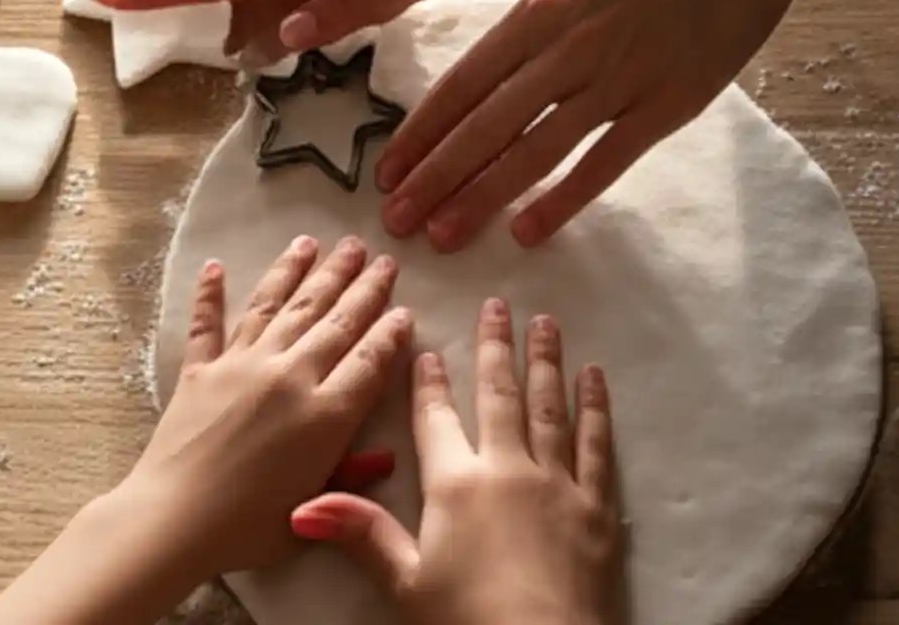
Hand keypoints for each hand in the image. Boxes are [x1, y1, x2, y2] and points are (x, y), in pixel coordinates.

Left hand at [128, 235, 414, 574]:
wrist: (173, 521)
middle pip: (333, 320)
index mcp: (325, 413)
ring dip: (301, 271)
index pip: (369, 358)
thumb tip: (385, 457)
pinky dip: (211, 294)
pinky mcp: (200, 371)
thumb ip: (351, 476)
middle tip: (377, 254)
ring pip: (279, 306)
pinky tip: (218, 266)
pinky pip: (208, 324)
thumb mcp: (315, 505)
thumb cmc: (249, 527)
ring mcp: (241, 366)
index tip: (404, 307)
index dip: (390, 330)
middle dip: (360, 285)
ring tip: (317, 242)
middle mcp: (288, 376)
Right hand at [291, 299, 623, 624]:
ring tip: (546, 323)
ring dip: (547, 362)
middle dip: (496, 347)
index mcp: (455, 484)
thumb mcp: (405, 582)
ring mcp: (558, 483)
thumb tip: (300, 506)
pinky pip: (596, 443)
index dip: (429, 383)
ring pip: (549, 408)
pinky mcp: (597, 505)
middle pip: (499, 396)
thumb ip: (361, 535)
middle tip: (499, 304)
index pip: (436, 419)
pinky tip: (594, 379)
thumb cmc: (467, 622)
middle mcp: (507, 469)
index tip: (430, 347)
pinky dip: (594, 408)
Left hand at [376, 0, 822, 251]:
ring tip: (443, 236)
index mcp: (538, 10)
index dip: (421, 132)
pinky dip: (562, 200)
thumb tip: (494, 73)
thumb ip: (535, 23)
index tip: (388, 170)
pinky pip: (603, 161)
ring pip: (532, 149)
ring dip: (481, 197)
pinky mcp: (666, 103)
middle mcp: (565, 47)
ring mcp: (616, 78)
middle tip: (397, 221)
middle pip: (483, 124)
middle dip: (433, 178)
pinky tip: (527, 232)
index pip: (462, 83)